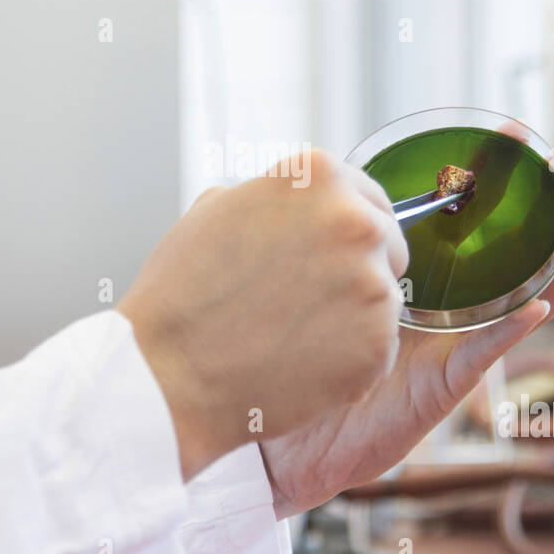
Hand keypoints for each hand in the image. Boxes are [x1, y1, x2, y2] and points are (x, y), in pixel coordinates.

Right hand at [118, 149, 408, 480]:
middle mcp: (355, 222)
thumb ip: (274, 198)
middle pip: (387, 243)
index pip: (366, 194)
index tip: (326, 251)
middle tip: (307, 298)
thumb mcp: (216, 210)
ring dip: (352, 315)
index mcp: (318, 177)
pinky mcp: (376, 345)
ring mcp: (372, 285)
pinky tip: (300, 364)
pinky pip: (377, 348)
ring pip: (384, 299)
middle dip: (357, 268)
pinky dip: (348, 360)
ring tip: (291, 335)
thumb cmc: (180, 293)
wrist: (166, 376)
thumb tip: (298, 205)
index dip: (344, 226)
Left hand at [258, 149, 553, 517]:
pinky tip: (541, 301)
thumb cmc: (301, 354)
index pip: (466, 220)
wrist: (287, 432)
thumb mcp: (321, 280)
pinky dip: (515, 327)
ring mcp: (452, 344)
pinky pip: (487, 350)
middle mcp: (445, 308)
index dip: (493, 178)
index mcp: (419, 279)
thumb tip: (319, 176)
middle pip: (510, 251)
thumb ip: (334, 240)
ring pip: (520, 296)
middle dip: (543, 207)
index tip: (510, 133)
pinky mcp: (446, 382)